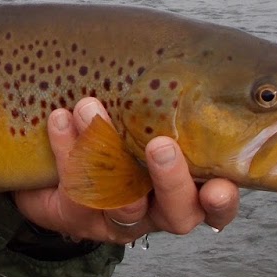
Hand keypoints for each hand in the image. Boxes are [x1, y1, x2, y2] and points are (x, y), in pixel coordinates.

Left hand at [13, 97, 239, 244]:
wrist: (54, 150)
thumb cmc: (121, 118)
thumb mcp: (150, 106)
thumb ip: (173, 97)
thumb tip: (194, 57)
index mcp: (189, 186)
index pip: (217, 205)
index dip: (221, 202)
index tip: (219, 185)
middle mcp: (158, 209)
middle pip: (177, 214)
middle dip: (171, 181)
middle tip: (160, 145)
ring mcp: (119, 218)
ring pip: (122, 204)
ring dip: (106, 154)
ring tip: (90, 107)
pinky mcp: (78, 218)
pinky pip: (76, 194)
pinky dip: (67, 150)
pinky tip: (60, 119)